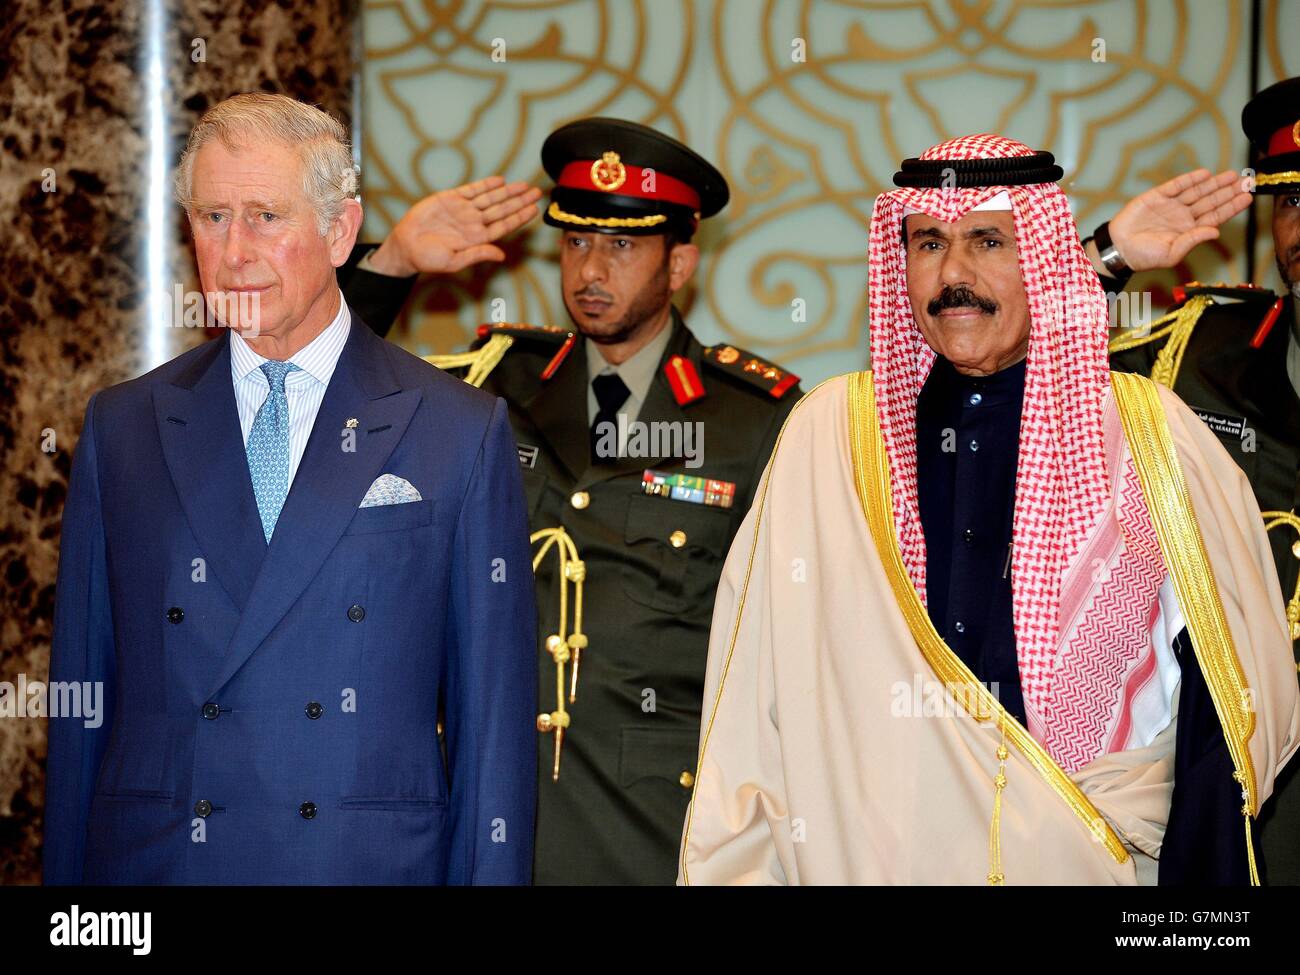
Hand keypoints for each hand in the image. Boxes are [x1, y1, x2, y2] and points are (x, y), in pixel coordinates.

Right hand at [368, 176, 542, 275]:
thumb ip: (478, 255)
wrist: (405, 246)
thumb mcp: (454, 261)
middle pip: (502, 210)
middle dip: (520, 201)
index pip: (504, 226)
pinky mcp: (450, 199)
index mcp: (477, 239)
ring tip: (524, 185)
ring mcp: (463, 210)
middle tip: (537, 192)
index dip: (519, 217)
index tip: (534, 210)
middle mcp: (473, 223)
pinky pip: (472, 190)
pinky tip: (500, 181)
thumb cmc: (428, 259)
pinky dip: (486, 185)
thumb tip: (501, 255)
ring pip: (490, 198)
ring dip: (508, 192)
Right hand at [1107, 168, 1251, 271]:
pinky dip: (1190, 179)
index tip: (1247, 197)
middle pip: (1210, 201)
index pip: (1215, 216)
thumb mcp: (1171, 254)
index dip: (1231, 207)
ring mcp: (1170, 206)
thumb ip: (1193, 240)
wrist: (1118, 248)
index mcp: (1189, 231)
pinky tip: (1204, 174)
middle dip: (1228, 191)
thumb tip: (1216, 231)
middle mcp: (1183, 216)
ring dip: (1214, 183)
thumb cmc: (1143, 257)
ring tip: (1231, 175)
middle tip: (1246, 181)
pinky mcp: (1156, 197)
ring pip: (1197, 191)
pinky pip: (1176, 185)